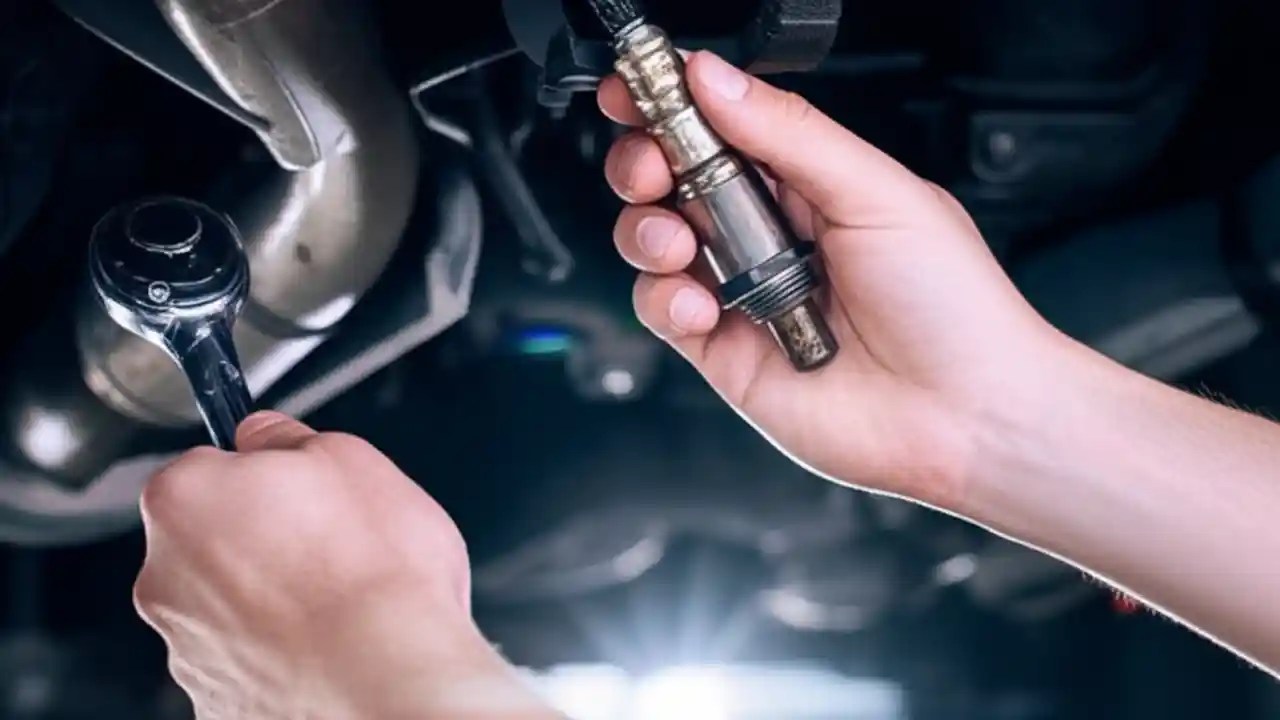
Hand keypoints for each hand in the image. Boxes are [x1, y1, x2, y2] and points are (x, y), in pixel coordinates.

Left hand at [133, 413, 555, 718]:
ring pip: (231, 601)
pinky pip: (250, 657)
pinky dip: (283, 650)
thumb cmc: (374, 576)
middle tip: (333, 540)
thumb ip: (289, 437)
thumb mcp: (351, 459)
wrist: (387, 680)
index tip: (302, 482)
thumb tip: (268, 436)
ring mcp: (186, 645)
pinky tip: (334, 644)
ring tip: (345, 600)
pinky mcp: (217, 698)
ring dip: (276, 595)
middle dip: (266, 534)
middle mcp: (166, 574)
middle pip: (213, 535)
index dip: (266, 470)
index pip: (209, 462)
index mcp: (186, 497)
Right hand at [599, 52, 1070, 508]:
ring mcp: (743, 291)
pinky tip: (704, 306)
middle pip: (671, 179)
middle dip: (644, 163)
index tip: (637, 89)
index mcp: (808, 180)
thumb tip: (714, 78)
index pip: (721, 125)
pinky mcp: (724, 351)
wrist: (964, 416)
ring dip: (647, 230)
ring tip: (678, 244)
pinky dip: (666, 299)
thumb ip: (789, 131)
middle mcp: (769, 233)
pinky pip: (662, 310)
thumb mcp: (875, 192)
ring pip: (653, 241)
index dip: (672, 104)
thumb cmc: (953, 308)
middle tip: (652, 168)